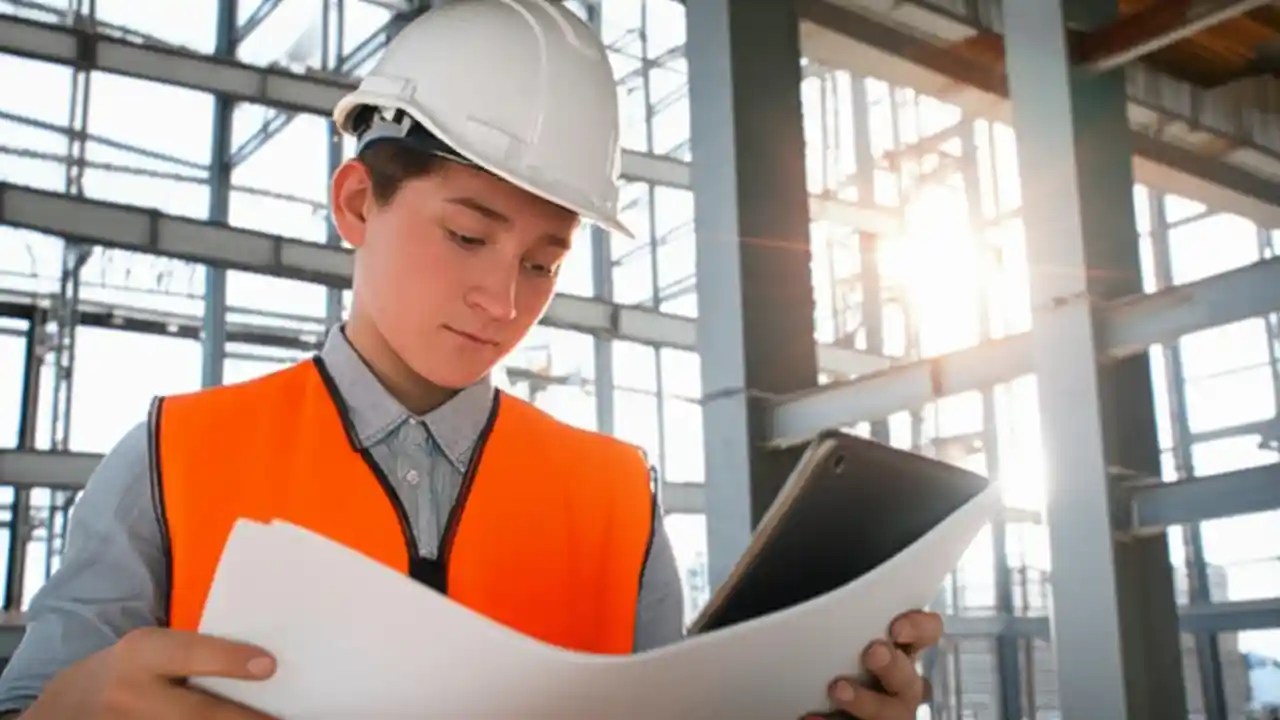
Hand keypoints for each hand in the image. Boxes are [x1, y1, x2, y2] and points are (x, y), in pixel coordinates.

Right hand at [23, 627, 276, 718]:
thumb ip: (194, 656)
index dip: (229, 660)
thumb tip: (265, 667)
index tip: (269, 666)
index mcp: (141, 654)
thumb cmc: (129, 672)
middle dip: (244, 719)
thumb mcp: (150, 649)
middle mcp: (131, 695)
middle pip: (198, 713)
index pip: (190, 653)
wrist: (63, 709)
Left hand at [802, 610, 942, 719]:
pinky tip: (811, 716)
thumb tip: (805, 586)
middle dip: (892, 664)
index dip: (919, 628)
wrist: (819, 700)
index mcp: (899, 652)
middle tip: (873, 653)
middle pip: (908, 676)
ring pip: (889, 712)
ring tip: (838, 689)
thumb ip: (843, 620)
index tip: (897, 627)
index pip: (926, 632)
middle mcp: (900, 686)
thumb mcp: (842, 636)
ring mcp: (887, 713)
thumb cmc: (833, 661)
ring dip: (866, 700)